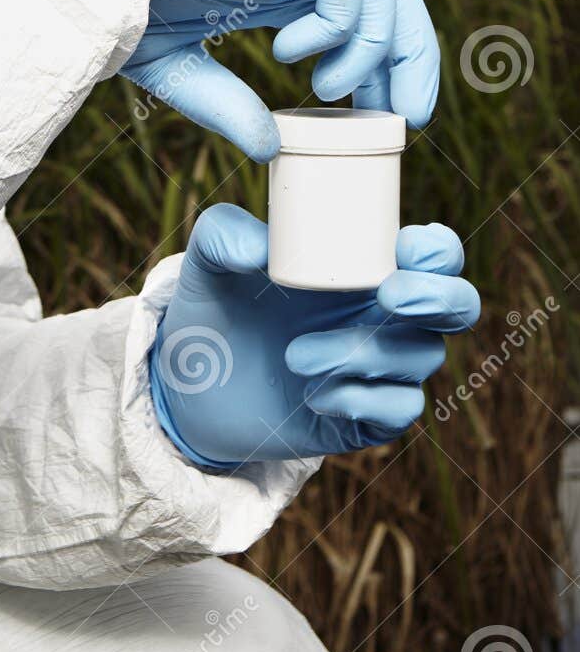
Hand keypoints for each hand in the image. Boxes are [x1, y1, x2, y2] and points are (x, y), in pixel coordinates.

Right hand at [117, 0, 438, 159]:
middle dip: (412, 52)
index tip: (385, 118)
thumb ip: (225, 105)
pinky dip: (336, 23)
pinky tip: (288, 53)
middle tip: (403, 119)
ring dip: (374, 42)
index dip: (389, 63)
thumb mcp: (176, 70)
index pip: (364, 13)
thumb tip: (272, 149)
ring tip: (327, 90)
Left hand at [149, 204, 479, 467]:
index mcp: (365, 266)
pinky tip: (312, 395)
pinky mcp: (370, 417)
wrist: (193, 386)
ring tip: (294, 355)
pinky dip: (360, 399)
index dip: (438, 250)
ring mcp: (383, 368)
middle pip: (459, 306)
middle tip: (388, 294)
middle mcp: (387, 315)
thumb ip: (224, 234)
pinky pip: (400, 408)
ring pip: (421, 356)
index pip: (434, 253)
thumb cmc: (215, 308)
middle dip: (440, 297)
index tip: (405, 247)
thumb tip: (261, 247)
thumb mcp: (208, 262)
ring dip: (362, 351)